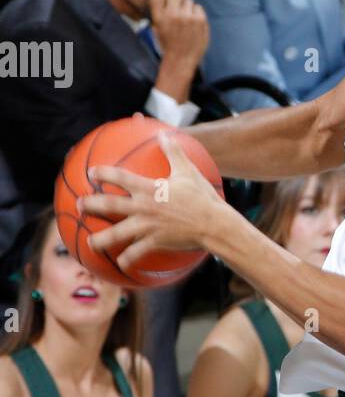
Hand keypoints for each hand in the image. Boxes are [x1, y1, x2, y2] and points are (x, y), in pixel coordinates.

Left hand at [79, 132, 224, 271]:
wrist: (213, 224)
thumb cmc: (202, 196)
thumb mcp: (188, 170)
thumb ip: (173, 151)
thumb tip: (165, 133)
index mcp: (149, 188)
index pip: (120, 178)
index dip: (103, 174)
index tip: (91, 173)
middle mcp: (143, 207)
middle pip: (109, 206)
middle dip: (91, 205)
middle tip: (79, 204)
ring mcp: (147, 226)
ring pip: (117, 234)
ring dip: (101, 239)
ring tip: (91, 242)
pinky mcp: (154, 241)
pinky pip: (136, 253)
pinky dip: (127, 259)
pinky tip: (121, 263)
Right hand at [149, 0, 209, 66]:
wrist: (181, 60)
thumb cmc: (168, 43)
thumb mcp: (157, 27)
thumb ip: (159, 10)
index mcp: (158, 16)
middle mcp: (172, 14)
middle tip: (177, 5)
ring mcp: (187, 17)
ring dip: (187, 7)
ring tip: (185, 20)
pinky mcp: (200, 20)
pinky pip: (198, 7)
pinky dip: (196, 13)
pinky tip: (193, 24)